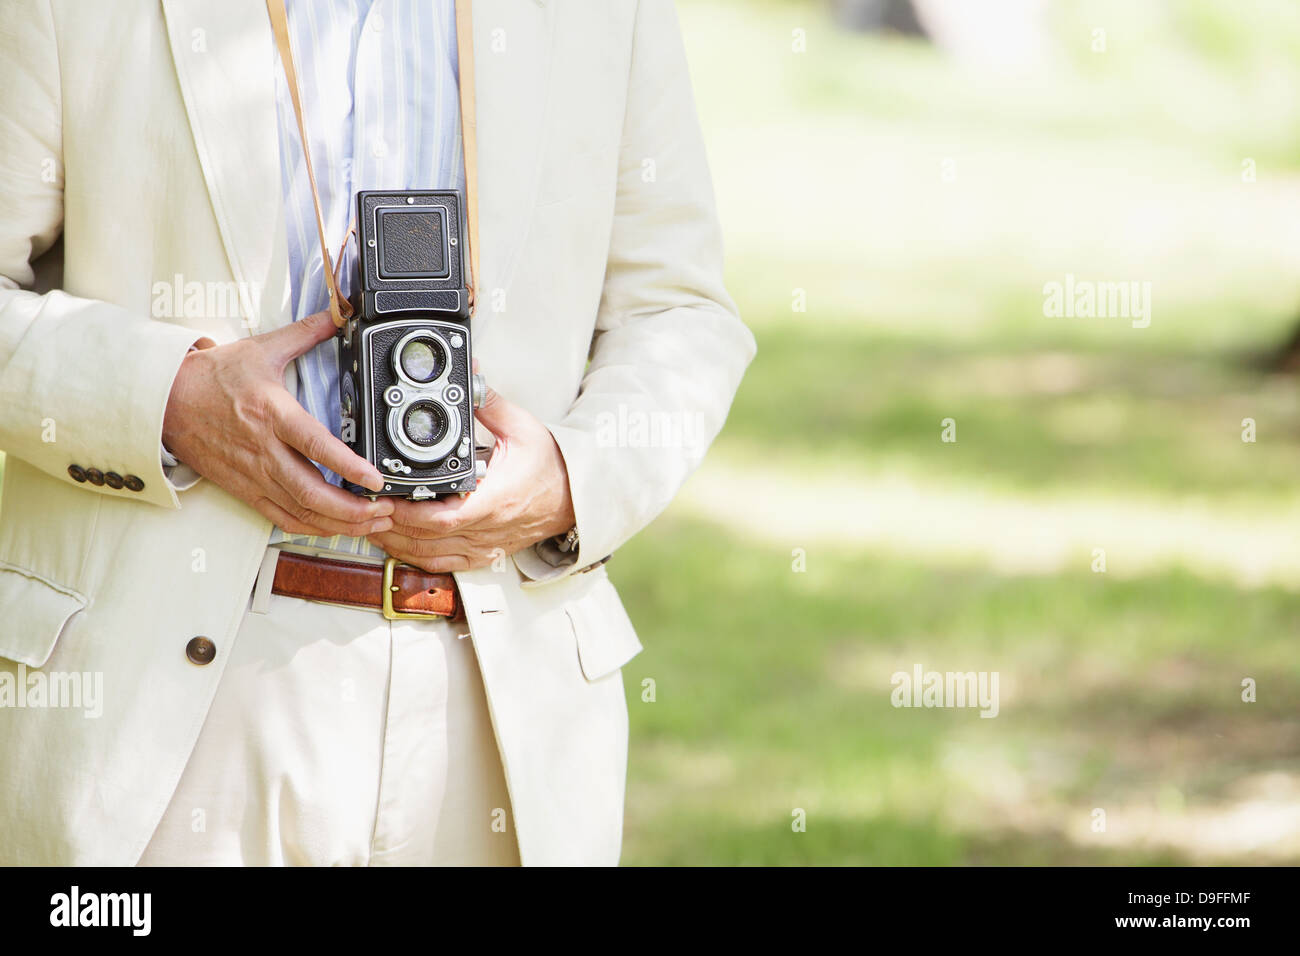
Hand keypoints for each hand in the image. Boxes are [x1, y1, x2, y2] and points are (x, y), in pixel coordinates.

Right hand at [162, 310, 395, 536]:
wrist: (163, 401)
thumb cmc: (212, 376)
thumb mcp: (262, 348)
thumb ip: (305, 333)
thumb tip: (338, 314)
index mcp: (272, 414)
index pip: (315, 446)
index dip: (348, 466)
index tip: (375, 479)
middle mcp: (264, 450)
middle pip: (312, 492)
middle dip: (353, 509)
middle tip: (384, 510)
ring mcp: (253, 476)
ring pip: (301, 512)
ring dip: (339, 524)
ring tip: (372, 524)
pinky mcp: (244, 490)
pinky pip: (282, 519)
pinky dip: (312, 528)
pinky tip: (336, 528)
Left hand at [366, 385, 575, 571]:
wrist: (576, 496)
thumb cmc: (551, 465)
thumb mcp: (522, 427)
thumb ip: (489, 402)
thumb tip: (469, 372)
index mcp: (495, 500)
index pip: (442, 517)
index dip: (406, 513)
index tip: (380, 496)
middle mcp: (488, 529)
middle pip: (426, 539)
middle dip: (389, 526)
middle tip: (361, 508)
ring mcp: (485, 546)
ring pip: (429, 556)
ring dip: (396, 544)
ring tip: (369, 524)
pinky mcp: (484, 554)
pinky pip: (443, 564)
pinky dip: (415, 557)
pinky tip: (396, 544)